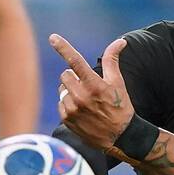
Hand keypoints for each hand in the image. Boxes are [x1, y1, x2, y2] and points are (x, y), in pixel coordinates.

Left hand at [50, 33, 134, 152]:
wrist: (120, 137)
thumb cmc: (120, 107)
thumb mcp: (118, 83)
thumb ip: (113, 60)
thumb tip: (120, 41)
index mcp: (94, 85)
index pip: (75, 61)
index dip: (63, 47)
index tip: (52, 37)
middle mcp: (81, 97)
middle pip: (65, 75)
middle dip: (74, 77)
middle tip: (87, 86)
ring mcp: (72, 109)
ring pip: (61, 89)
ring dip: (70, 91)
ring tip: (85, 101)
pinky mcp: (67, 119)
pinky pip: (60, 103)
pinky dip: (68, 104)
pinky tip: (80, 111)